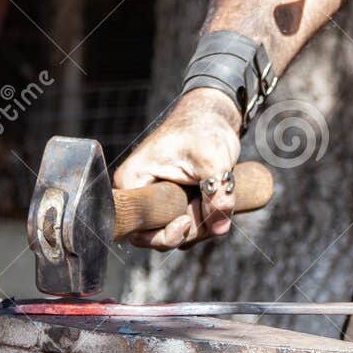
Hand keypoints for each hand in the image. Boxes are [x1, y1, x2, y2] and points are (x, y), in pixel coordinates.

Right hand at [113, 90, 241, 249]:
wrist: (214, 116)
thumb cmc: (203, 128)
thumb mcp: (212, 159)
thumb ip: (217, 194)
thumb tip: (220, 228)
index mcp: (132, 182)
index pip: (135, 230)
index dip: (162, 236)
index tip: (186, 220)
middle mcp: (140, 196)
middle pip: (157, 236)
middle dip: (189, 230)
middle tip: (211, 208)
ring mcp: (157, 201)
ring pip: (176, 233)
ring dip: (201, 226)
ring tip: (216, 198)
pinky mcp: (174, 203)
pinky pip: (187, 226)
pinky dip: (205, 222)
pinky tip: (217, 203)